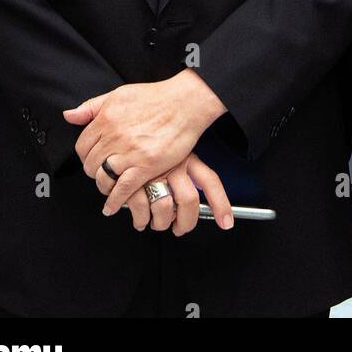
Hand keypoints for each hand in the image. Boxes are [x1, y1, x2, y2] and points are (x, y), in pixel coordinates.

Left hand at [63, 69, 226, 209]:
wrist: (185, 103)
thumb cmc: (155, 97)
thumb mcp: (119, 94)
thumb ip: (91, 106)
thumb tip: (69, 116)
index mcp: (106, 118)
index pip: (82, 146)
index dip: (85, 155)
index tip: (93, 158)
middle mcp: (114, 136)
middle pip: (90, 164)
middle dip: (94, 171)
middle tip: (103, 173)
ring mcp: (130, 152)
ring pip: (103, 178)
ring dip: (104, 186)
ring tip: (109, 188)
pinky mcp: (146, 166)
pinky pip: (122, 189)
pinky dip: (114, 201)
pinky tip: (111, 207)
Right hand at [97, 153, 233, 233]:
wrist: (126, 124)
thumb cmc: (153, 141)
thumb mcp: (176, 149)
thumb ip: (188, 172)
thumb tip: (195, 203)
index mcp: (187, 157)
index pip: (209, 181)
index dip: (221, 205)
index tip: (226, 222)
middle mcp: (172, 164)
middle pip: (189, 201)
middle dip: (185, 223)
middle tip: (178, 228)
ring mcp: (153, 171)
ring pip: (164, 209)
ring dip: (159, 223)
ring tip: (155, 222)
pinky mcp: (132, 178)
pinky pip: (140, 209)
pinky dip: (139, 220)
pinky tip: (139, 219)